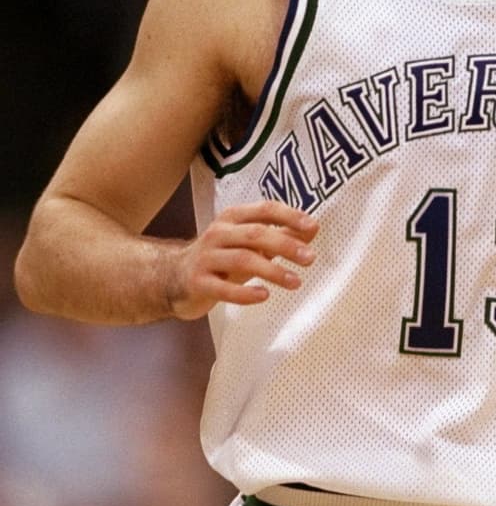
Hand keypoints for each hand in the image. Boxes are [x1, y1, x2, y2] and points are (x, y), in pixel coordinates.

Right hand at [168, 200, 318, 319]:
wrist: (172, 278)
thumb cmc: (220, 258)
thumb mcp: (249, 243)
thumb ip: (280, 235)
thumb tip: (313, 229)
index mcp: (233, 217)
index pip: (265, 209)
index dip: (290, 216)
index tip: (312, 227)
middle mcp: (218, 232)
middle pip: (256, 234)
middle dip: (286, 245)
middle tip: (310, 258)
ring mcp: (206, 257)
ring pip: (242, 259)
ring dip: (272, 271)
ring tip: (295, 282)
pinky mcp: (197, 282)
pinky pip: (222, 288)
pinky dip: (245, 293)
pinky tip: (263, 296)